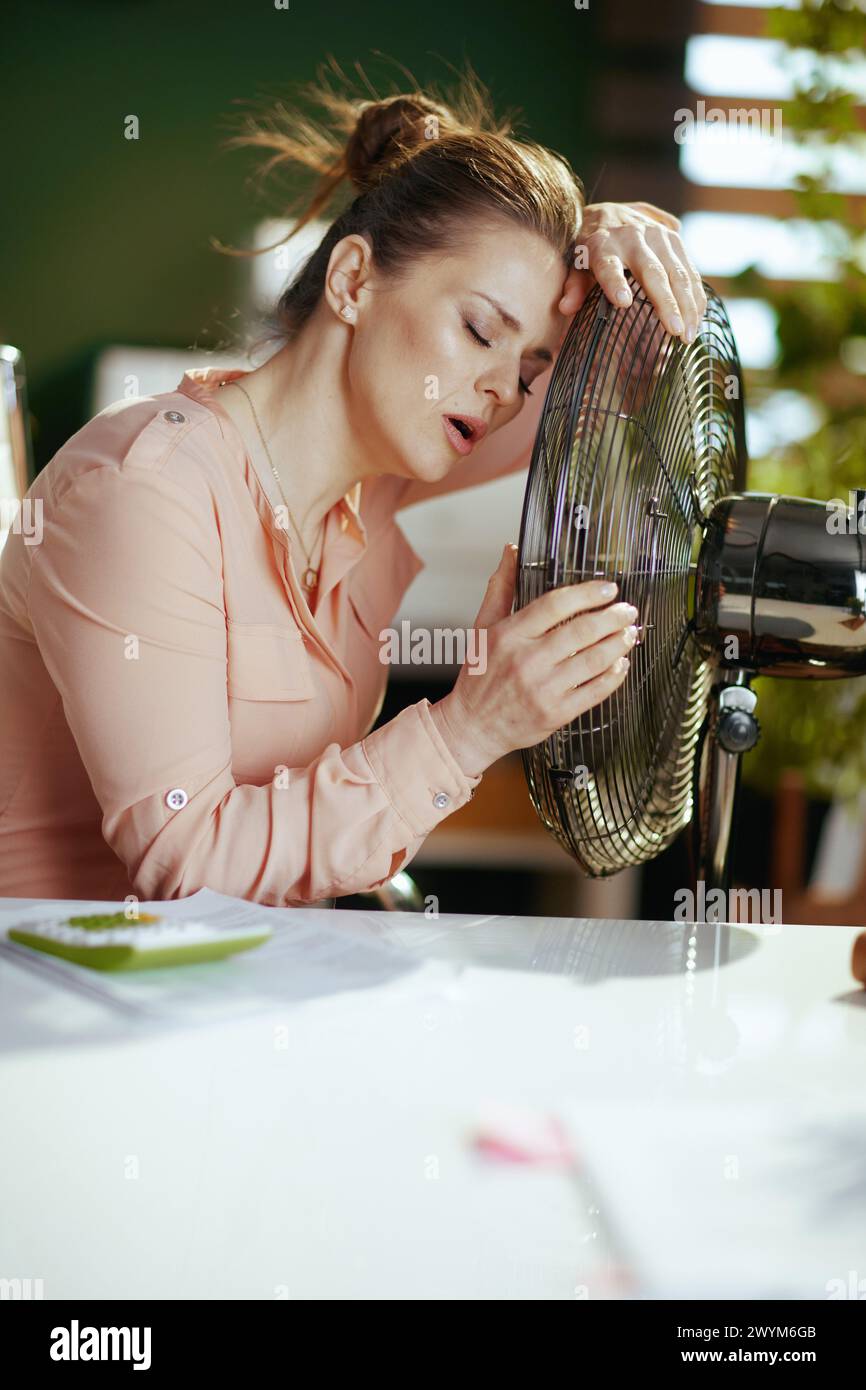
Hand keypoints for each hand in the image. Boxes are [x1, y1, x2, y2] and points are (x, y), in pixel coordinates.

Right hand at [430, 544, 637, 776]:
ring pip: (593, 660)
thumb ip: (501, 589)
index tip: (608, 590)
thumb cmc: (479, 677)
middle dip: (613, 617)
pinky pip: (594, 691)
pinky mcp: (556, 713)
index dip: (588, 593)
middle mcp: (527, 661)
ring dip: (618, 644)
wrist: (472, 727)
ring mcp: (543, 689)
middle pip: (581, 631)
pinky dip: (613, 676)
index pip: (555, 604)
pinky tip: (620, 664)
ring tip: (630, 634)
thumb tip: (511, 552)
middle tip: (627, 611)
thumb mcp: (482, 628)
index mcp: (510, 635)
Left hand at [558, 200, 706, 343]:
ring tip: (689, 335)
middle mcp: (632, 235)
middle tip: (675, 332)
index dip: (615, 282)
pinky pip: (689, 268)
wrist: (607, 211)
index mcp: (601, 243)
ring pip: (677, 271)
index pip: (608, 265)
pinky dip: (695, 294)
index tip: (622, 302)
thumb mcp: (575, 264)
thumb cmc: (588, 249)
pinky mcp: (674, 236)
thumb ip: (573, 286)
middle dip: (666, 303)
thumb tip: (566, 308)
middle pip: (653, 271)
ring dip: (687, 304)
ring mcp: (657, 234)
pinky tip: (697, 318)